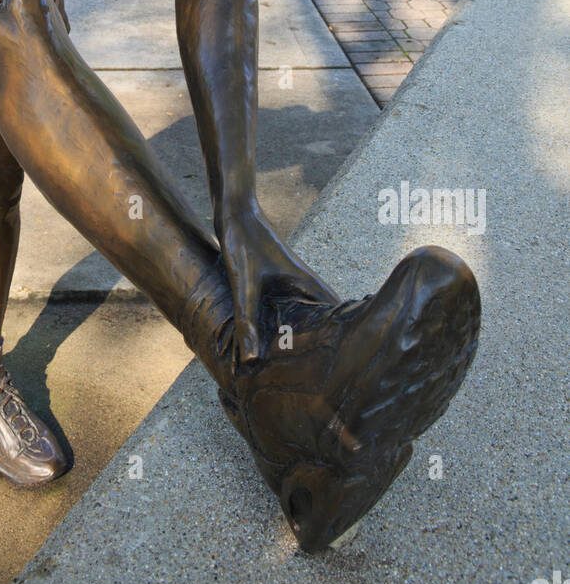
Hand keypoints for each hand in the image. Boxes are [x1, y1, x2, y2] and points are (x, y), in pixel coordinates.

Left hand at [219, 205, 339, 364]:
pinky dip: (288, 323)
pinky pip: (289, 305)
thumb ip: (248, 320)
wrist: (234, 209)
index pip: (336, 312)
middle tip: (328, 375)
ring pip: (306, 311)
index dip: (346, 335)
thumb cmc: (243, 241)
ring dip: (306, 333)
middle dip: (327, 341)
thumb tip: (251, 359)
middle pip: (323, 315)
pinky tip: (276, 338)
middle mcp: (303, 282)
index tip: (350, 364)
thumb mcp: (244, 285)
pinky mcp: (275, 279)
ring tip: (305, 365)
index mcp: (305, 283)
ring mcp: (290, 280)